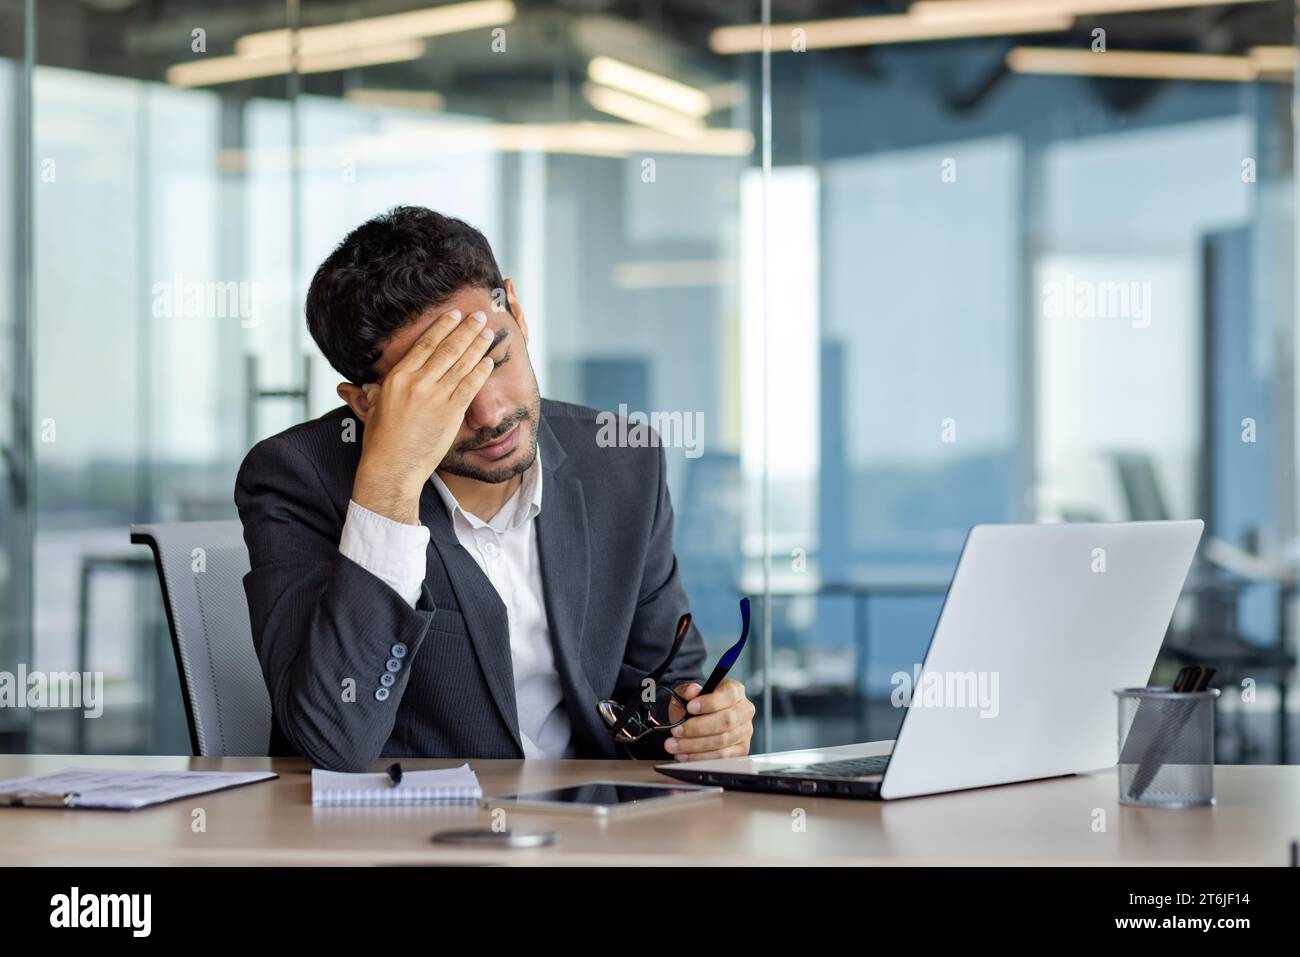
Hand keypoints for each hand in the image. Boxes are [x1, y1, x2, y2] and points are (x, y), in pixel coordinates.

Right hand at [352, 309, 495, 523]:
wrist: (392, 468)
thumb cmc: (380, 442)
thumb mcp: (371, 411)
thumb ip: (370, 394)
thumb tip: (360, 387)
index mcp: (397, 377)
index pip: (424, 344)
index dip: (442, 327)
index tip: (454, 315)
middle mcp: (417, 383)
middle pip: (447, 348)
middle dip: (465, 330)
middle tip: (479, 316)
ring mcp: (435, 397)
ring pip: (461, 364)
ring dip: (477, 346)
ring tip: (489, 333)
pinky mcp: (450, 413)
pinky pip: (469, 387)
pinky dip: (481, 372)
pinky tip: (489, 361)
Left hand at [662, 679, 754, 760]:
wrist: (703, 716)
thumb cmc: (699, 703)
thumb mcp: (692, 693)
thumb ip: (690, 691)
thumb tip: (690, 691)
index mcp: (736, 691)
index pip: (728, 695)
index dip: (709, 703)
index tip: (689, 707)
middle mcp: (744, 711)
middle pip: (726, 721)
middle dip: (697, 728)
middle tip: (677, 730)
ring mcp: (745, 731)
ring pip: (722, 741)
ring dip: (695, 745)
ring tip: (675, 745)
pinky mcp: (741, 749)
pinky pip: (721, 757)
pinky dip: (700, 757)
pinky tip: (685, 755)